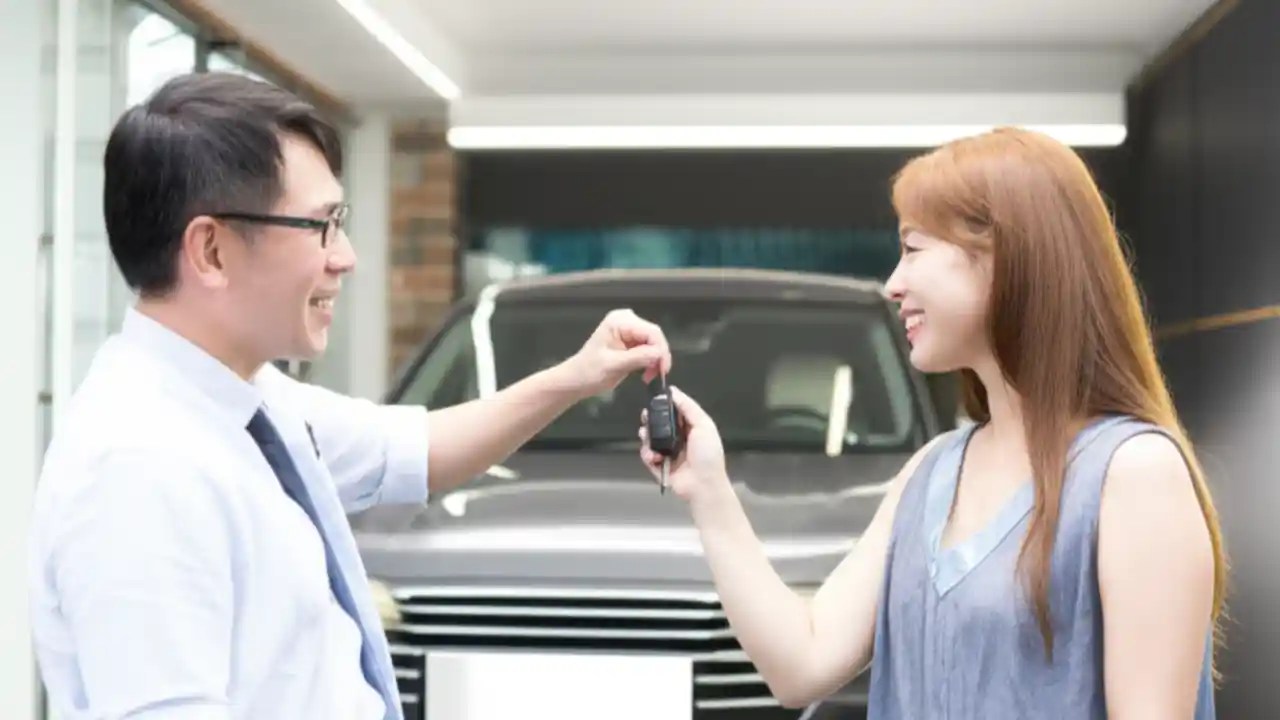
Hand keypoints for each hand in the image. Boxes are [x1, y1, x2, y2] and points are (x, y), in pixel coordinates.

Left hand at [563, 309, 671, 398]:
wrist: (577, 380)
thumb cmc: (588, 372)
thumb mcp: (614, 365)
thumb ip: (638, 357)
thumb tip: (659, 354)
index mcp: (619, 321)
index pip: (651, 331)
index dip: (660, 350)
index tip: (662, 369)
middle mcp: (625, 320)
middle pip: (654, 336)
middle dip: (658, 356)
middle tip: (657, 374)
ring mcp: (628, 329)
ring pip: (654, 343)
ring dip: (655, 360)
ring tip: (648, 376)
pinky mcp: (631, 340)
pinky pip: (649, 348)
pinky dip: (650, 361)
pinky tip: (645, 372)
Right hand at [638, 386, 728, 502]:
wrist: (703, 485)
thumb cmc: (708, 455)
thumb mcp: (704, 425)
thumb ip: (688, 407)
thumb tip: (673, 391)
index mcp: (690, 428)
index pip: (674, 412)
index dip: (663, 405)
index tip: (654, 399)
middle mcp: (677, 439)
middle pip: (659, 424)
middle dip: (650, 419)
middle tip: (645, 417)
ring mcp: (667, 452)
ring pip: (650, 439)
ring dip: (646, 436)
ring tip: (645, 435)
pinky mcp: (658, 466)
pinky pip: (647, 455)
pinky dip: (647, 454)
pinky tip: (653, 455)